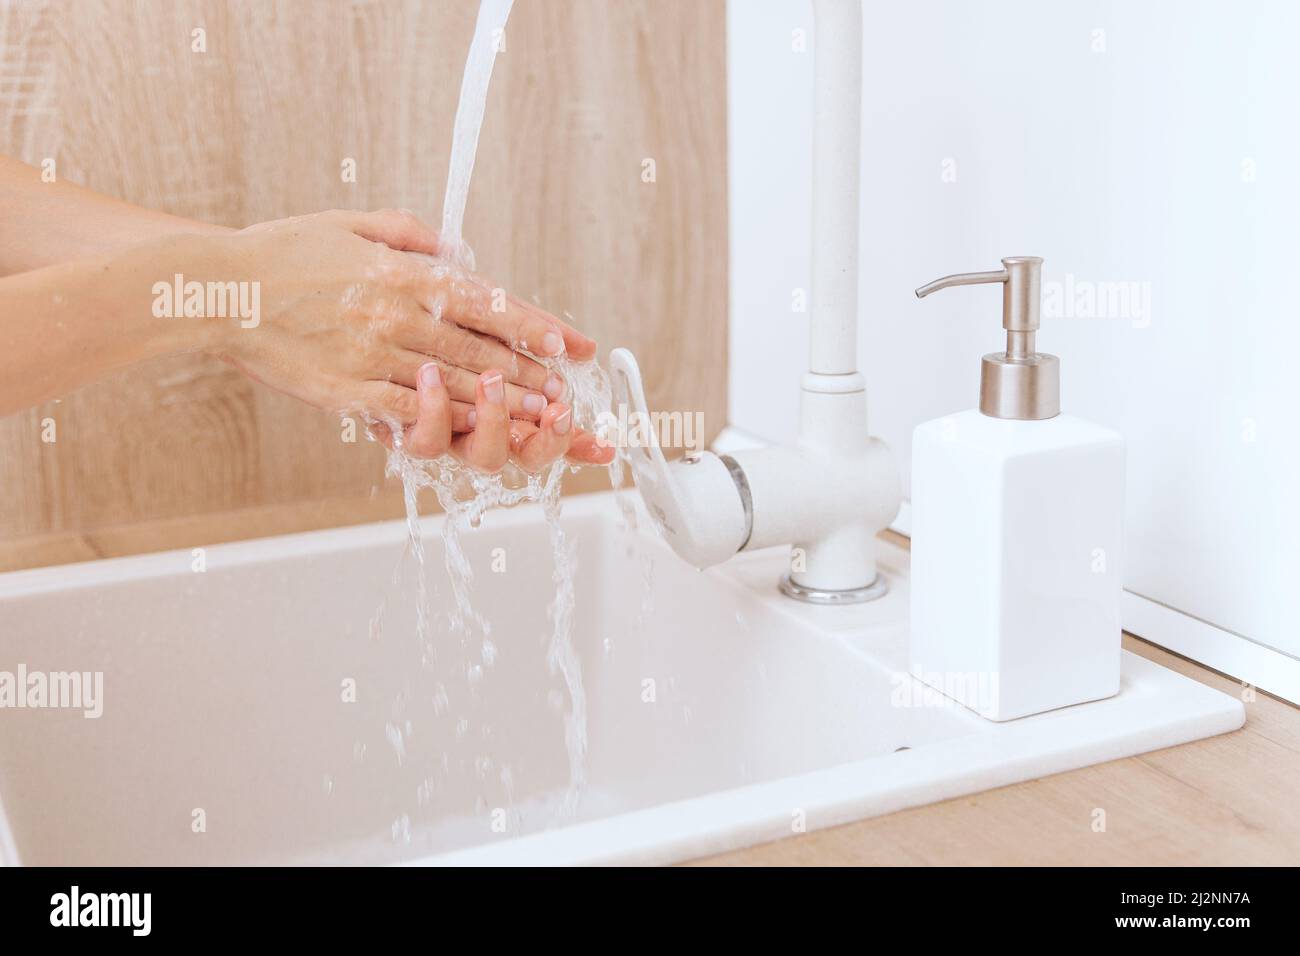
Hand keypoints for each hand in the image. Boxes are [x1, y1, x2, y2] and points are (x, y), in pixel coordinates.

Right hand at [200, 209, 610, 470]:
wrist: (217, 290)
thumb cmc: (284, 252)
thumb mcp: (352, 223)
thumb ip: (411, 233)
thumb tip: (458, 248)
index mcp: (404, 274)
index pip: (488, 301)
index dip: (535, 325)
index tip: (570, 344)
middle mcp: (398, 316)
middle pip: (482, 353)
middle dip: (534, 376)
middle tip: (570, 395)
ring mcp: (374, 358)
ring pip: (456, 389)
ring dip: (505, 407)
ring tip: (543, 420)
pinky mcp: (347, 393)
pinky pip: (409, 415)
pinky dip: (447, 424)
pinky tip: (477, 433)